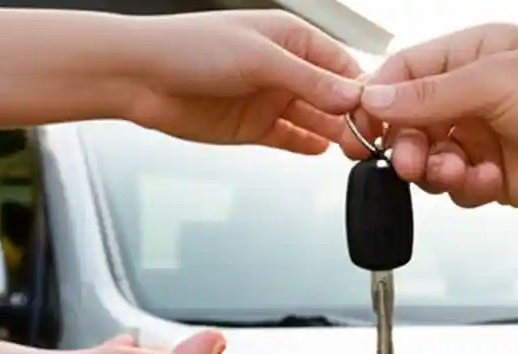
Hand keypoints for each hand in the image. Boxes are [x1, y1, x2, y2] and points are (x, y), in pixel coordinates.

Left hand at [120, 10, 363, 154]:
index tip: (378, 113)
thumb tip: (348, 96)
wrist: (139, 76)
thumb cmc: (188, 48)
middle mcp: (283, 69)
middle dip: (352, 117)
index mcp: (291, 39)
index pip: (342, 66)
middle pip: (333, 97)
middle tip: (368, 139)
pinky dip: (306, 146)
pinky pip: (290, 138)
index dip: (361, 90)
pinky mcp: (253, 127)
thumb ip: (306, 80)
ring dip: (334, 134)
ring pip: (315, 120)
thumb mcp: (257, 58)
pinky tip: (321, 151)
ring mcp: (269, 99)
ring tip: (351, 149)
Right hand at [343, 24, 517, 210]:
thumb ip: (430, 96)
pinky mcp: (495, 177)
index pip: (404, 74)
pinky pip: (456, 187)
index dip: (377, 100)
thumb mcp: (498, 83)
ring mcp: (485, 137)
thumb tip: (375, 100)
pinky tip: (489, 182)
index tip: (359, 126)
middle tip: (409, 160)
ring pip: (428, 159)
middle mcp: (475, 94)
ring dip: (433, 171)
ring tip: (454, 172)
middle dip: (403, 144)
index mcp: (474, 54)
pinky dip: (464, 189)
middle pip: (408, 121)